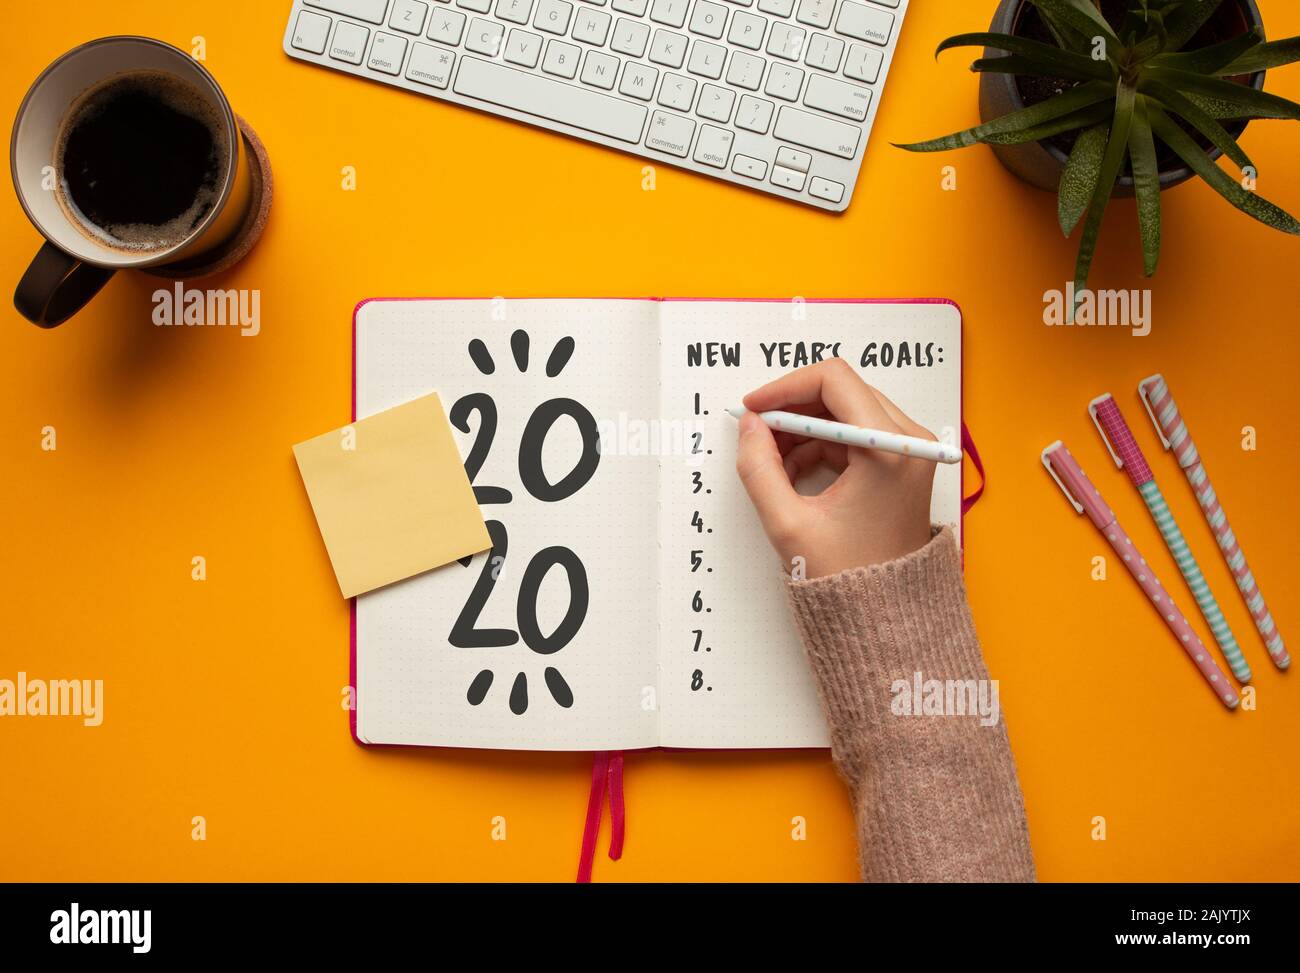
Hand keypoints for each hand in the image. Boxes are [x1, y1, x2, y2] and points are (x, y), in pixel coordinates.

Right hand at [735, 359, 938, 577]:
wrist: (886, 615)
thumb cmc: (848, 577)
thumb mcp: (788, 524)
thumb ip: (759, 469)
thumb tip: (749, 427)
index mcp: (890, 449)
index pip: (834, 380)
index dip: (785, 387)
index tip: (754, 408)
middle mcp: (909, 441)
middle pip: (842, 391)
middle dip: (792, 408)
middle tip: (757, 432)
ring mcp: (908, 450)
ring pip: (845, 411)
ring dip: (803, 428)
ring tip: (772, 462)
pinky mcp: (901, 463)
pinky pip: (853, 434)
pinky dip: (820, 444)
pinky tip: (792, 472)